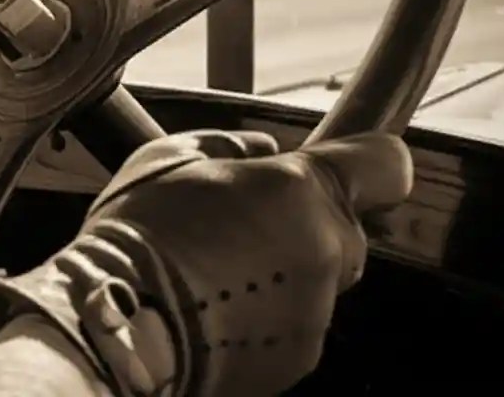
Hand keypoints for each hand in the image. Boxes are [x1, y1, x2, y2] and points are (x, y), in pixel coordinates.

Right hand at [0, 129, 411, 396]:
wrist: (116, 329)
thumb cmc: (137, 240)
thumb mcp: (170, 158)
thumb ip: (231, 146)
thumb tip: (261, 150)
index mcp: (300, 188)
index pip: (387, 166)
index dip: (373, 164)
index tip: (355, 168)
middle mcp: (324, 249)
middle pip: (345, 229)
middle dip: (304, 226)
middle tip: (240, 227)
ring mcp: (315, 310)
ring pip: (317, 281)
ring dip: (280, 274)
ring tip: (213, 273)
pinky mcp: (297, 358)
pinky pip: (293, 324)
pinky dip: (264, 316)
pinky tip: (215, 307)